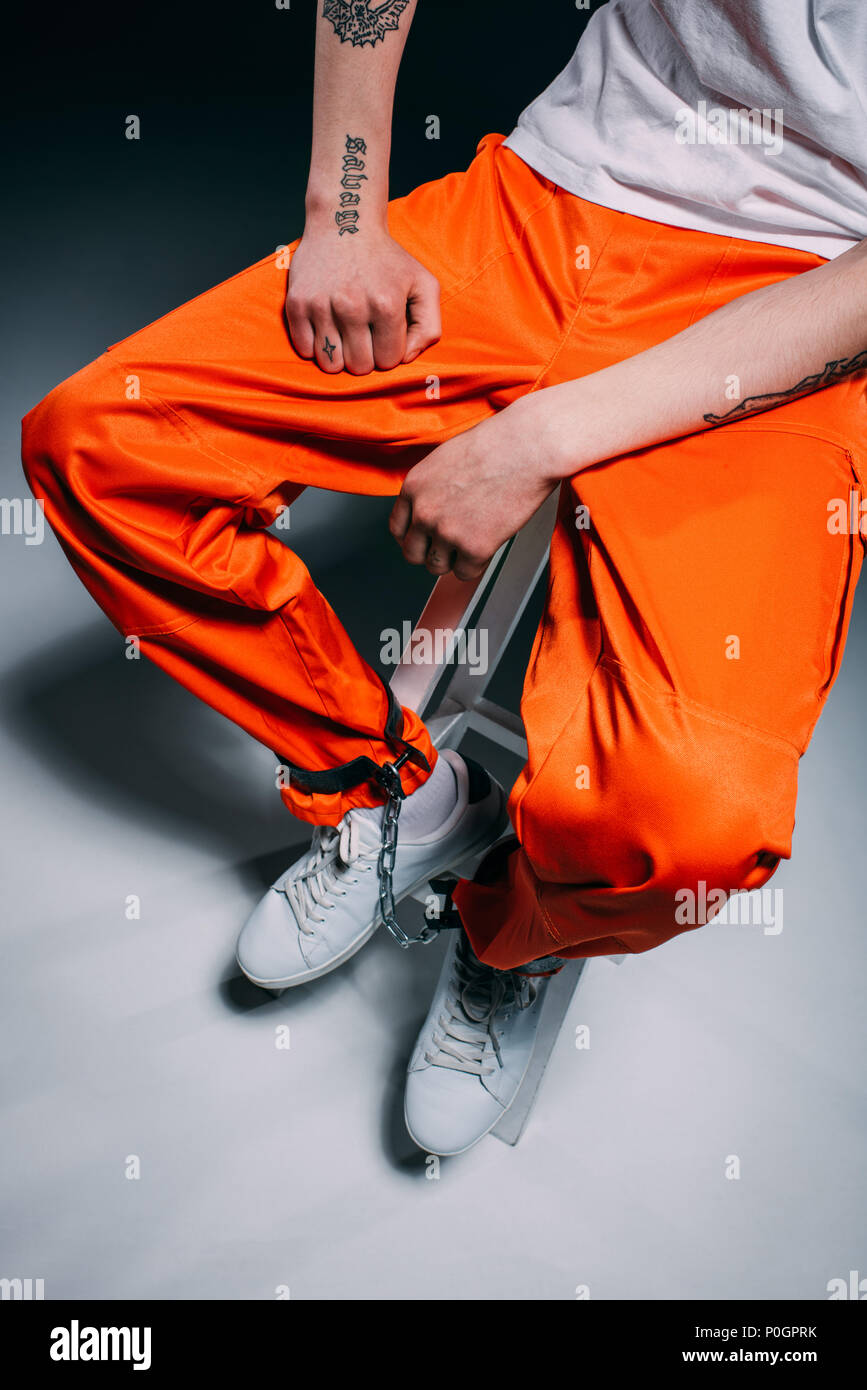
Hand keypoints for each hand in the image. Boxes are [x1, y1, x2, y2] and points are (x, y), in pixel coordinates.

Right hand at [285, 224, 440, 374]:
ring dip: (340, 355)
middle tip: (364, 333)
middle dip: (366, 356)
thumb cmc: (387, 259)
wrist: (345, 222)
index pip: (389, 361)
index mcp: (387, 306)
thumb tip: (406, 359)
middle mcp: (353, 307)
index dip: (389, 350)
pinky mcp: (297, 304)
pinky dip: (315, 345)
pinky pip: (305, 350)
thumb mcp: (423, 284)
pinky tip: (326, 326)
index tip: (385, 331)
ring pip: (331, 365)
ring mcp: (321, 306)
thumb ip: (429, 327)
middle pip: (360, 367)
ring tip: (345, 333)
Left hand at [389, 395, 563, 580]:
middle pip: (412, 553)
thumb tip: (435, 505)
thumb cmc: (497, 444)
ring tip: (472, 542)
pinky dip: (476, 564)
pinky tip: (487, 544)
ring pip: (437, 567)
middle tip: (448, 546)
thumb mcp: (446, 458)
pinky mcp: (474, 548)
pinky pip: (465, 573)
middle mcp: (424, 512)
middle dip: (429, 552)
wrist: (527, 448)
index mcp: (414, 486)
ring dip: (453, 560)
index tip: (423, 539)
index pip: (397, 528)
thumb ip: (432, 486)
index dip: (412, 536)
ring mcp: (447, 532)